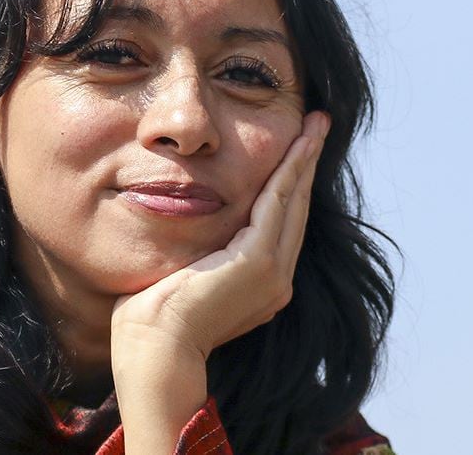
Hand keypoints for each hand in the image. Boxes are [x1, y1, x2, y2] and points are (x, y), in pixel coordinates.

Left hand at [108, 111, 329, 454]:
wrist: (154, 347)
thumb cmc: (154, 317)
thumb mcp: (186, 274)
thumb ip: (201, 254)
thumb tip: (189, 232)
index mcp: (261, 285)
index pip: (281, 223)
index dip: (293, 184)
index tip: (299, 150)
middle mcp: (277, 280)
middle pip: (297, 207)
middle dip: (307, 163)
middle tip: (318, 125)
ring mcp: (272, 273)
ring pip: (293, 200)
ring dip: (305, 159)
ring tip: (316, 125)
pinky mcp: (258, 262)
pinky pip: (278, 204)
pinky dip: (290, 171)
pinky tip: (297, 146)